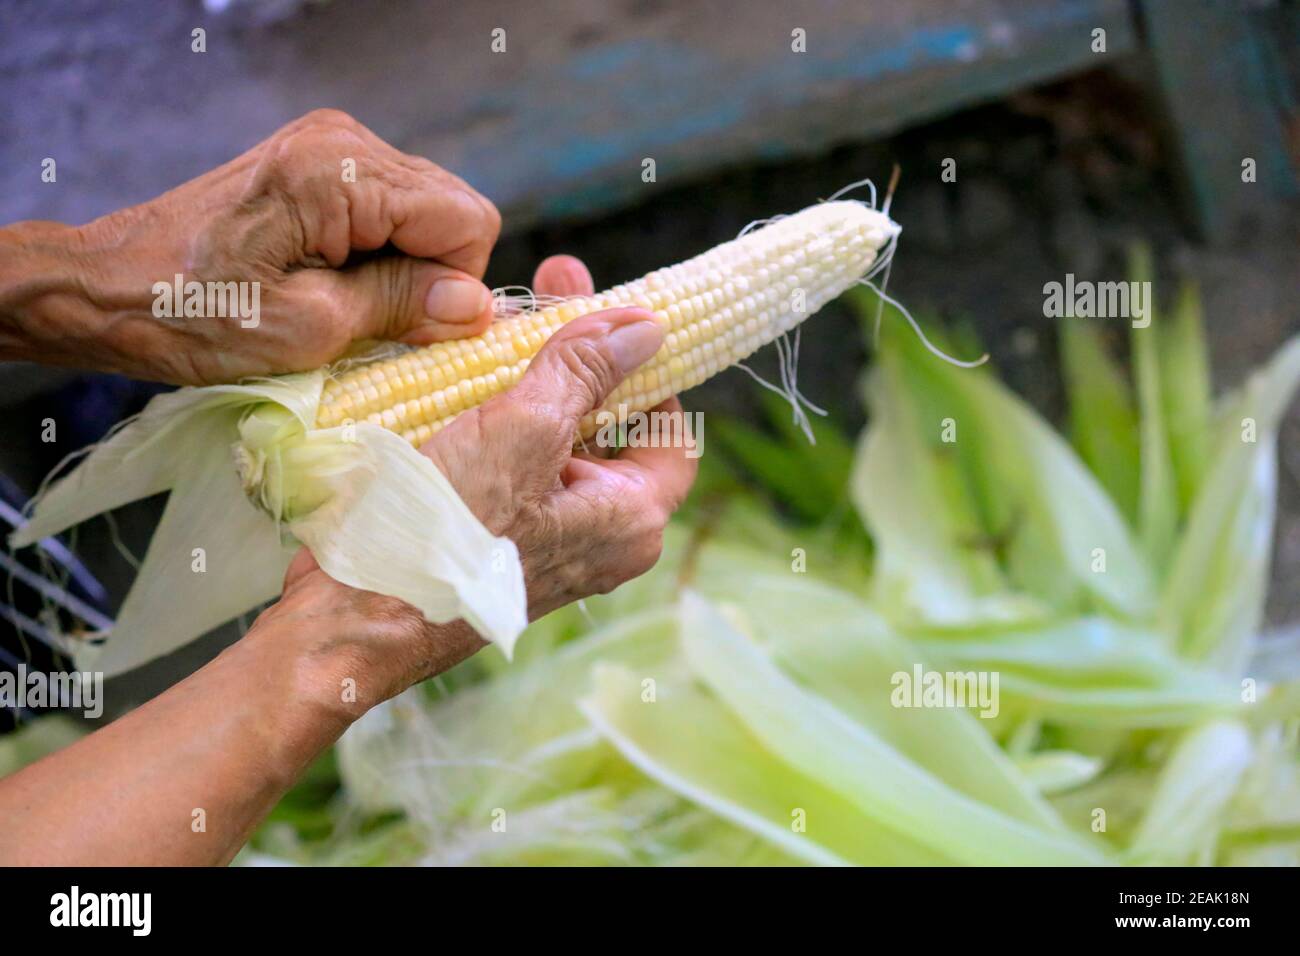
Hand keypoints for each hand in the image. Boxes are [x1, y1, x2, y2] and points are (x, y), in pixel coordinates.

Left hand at [0, 109, 498, 383]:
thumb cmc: (195, 313)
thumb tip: (476, 307)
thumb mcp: (308, 328)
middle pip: (452, 209)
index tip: (405, 323)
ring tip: (340, 297)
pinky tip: (331, 276)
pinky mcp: (316, 160)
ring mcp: (330, 144)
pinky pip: (389, 209)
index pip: (467, 220)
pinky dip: (377, 252)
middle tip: (368, 316)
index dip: (452, 284)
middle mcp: (344, 140)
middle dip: (428, 273)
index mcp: (342, 173)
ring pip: (425, 212)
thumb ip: (401, 306)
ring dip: (401, 266)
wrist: (112, 285)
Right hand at [264, 255, 696, 705]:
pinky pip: (512, 461)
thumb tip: (647, 327)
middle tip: (550, 280)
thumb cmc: (448, 530)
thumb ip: (585, 372)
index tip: (614, 319)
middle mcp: (599, 534)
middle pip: (609, 424)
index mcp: (630, 517)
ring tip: (498, 313)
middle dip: (578, 352)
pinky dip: (495, 410)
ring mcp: (544, 537)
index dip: (652, 370)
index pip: (673, 431)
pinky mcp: (492, 535)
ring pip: (554, 438)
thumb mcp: (524, 431)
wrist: (352, 619)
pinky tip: (463, 363)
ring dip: (529, 374)